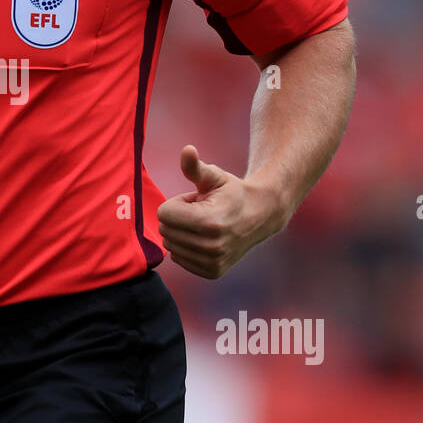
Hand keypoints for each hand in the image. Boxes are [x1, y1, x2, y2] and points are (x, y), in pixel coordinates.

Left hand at [156, 145, 282, 278]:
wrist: (259, 216)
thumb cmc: (231, 193)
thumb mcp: (214, 176)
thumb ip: (195, 167)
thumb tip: (187, 149)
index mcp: (209, 222)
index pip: (164, 214)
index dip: (177, 203)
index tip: (196, 201)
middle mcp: (211, 246)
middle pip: (165, 230)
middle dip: (178, 218)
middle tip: (200, 212)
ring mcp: (212, 262)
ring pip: (170, 245)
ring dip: (181, 232)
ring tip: (202, 225)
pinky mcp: (212, 272)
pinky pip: (178, 258)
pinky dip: (185, 247)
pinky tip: (204, 239)